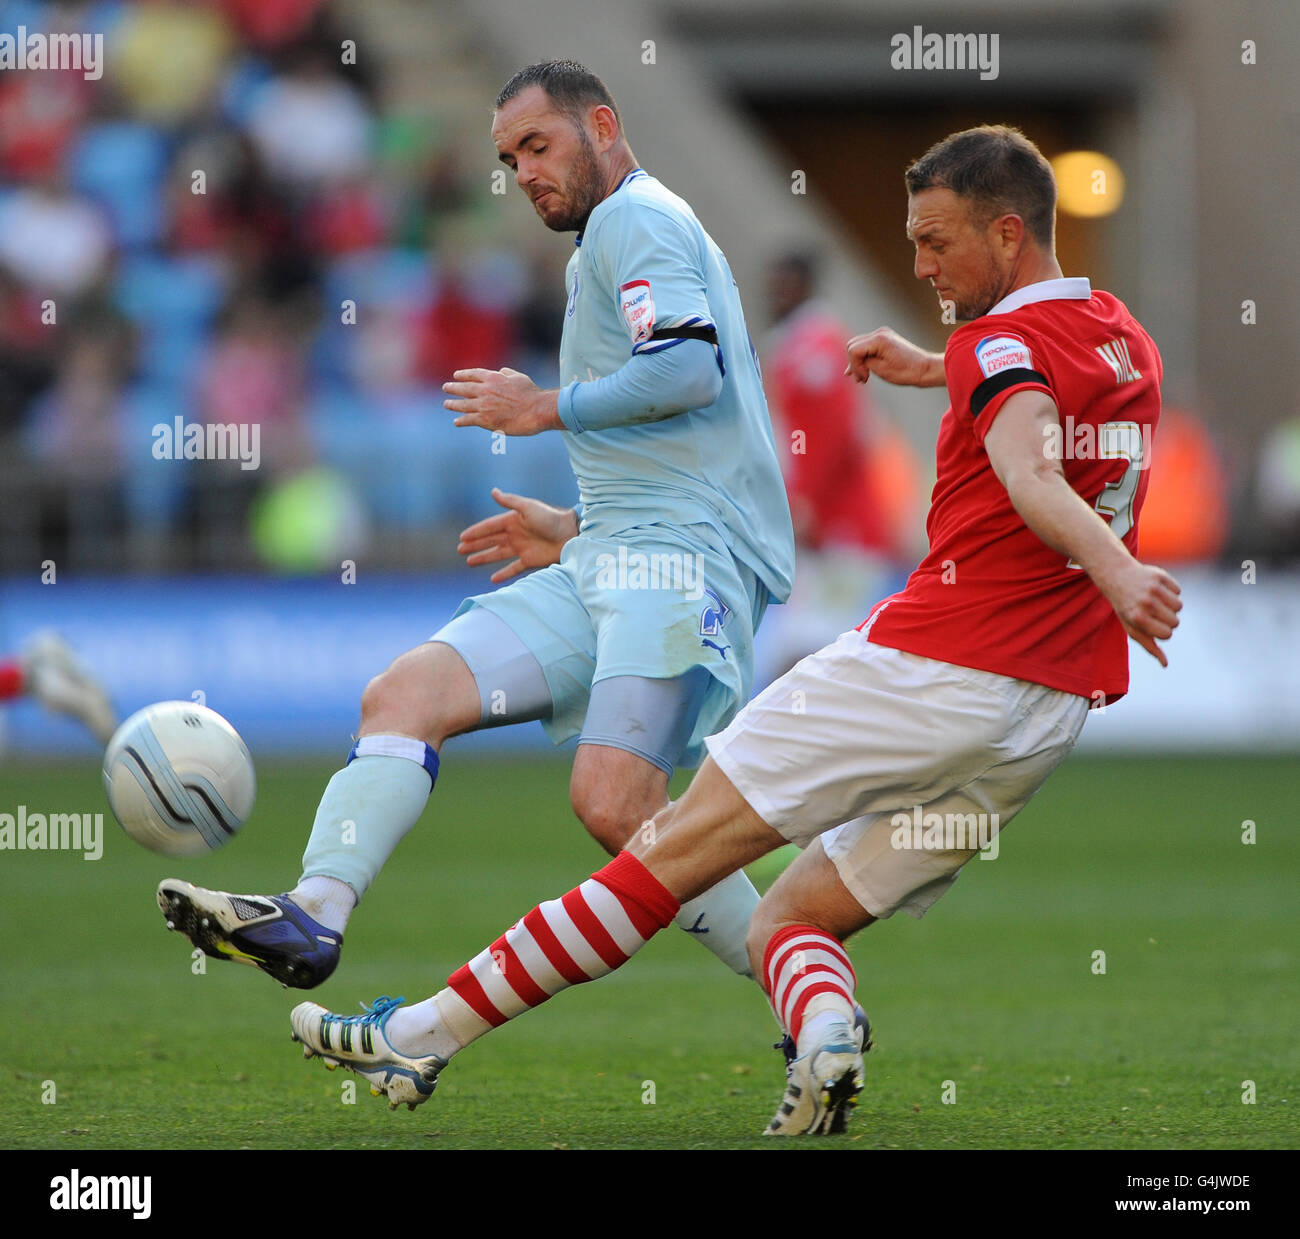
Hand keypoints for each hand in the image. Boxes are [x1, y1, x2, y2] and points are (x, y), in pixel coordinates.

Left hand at [443, 368, 561, 435]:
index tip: (456, 375)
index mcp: (494, 378)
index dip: (463, 375)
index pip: (473, 374)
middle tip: (446, 387)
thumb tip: (500, 370)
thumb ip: (508, 373)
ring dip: (453, 404)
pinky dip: (461, 421)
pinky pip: (468, 419)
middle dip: (453, 387)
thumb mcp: (520, 377)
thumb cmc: (532, 394)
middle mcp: (485, 390)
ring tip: (447, 404)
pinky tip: (456, 422)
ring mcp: (483, 405)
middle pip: (464, 388)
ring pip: (462, 404)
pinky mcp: (485, 420)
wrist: (536, 410)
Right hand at [457, 487, 578, 582]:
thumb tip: (492, 491)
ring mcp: (522, 548)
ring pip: (498, 554)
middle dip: (475, 545)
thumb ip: (510, 501)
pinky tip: (493, 579)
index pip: (489, 527)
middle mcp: (515, 534)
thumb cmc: (551, 518)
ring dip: (484, 558)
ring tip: (469, 562)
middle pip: (490, 541)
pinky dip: (503, 574)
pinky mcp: (531, 560)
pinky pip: (513, 568)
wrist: (571, 534)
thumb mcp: (528, 507)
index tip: (462, 537)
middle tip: (460, 550)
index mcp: (513, 521)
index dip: (476, 532)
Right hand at [845, 328, 944, 387]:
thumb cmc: (906, 371)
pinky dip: (864, 358)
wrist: (925, 369)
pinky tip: (863, 371)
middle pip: (852, 345)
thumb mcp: (880, 369)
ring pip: (858, 346)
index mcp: (879, 339)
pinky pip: (867, 346)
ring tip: (862, 378)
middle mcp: (880, 333)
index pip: (853, 350)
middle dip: (854, 363)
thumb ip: (863, 363)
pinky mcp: (885, 339)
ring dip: (858, 362)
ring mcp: (882, 334)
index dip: (855, 366)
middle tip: (860, 379)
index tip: (865, 378)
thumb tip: (850, 366)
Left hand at [1100, 560, 1182, 666]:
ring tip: (1155, 601)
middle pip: (1175, 621)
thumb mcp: (1133, 628)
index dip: (1162, 631)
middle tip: (1152, 612)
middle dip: (1167, 619)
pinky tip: (1156, 589)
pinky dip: (1171, 591)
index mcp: (1138, 618)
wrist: (1117, 577)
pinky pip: (1178, 590)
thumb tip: (1165, 664)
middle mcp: (1146, 603)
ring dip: (1170, 605)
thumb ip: (1149, 646)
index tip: (1152, 625)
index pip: (1167, 634)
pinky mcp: (1160, 576)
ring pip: (1179, 606)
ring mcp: (1153, 588)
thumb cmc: (1127, 608)